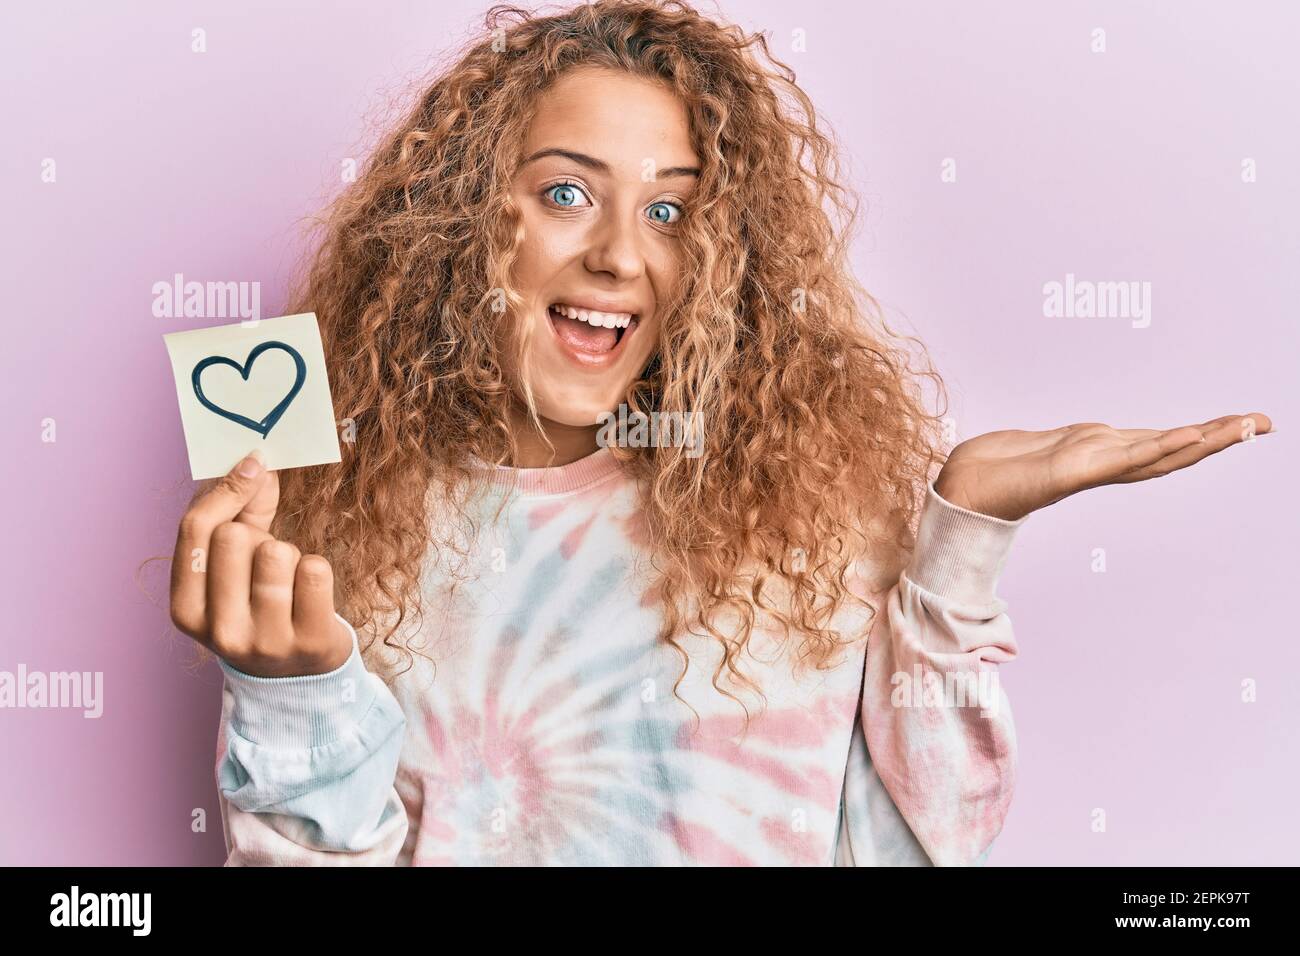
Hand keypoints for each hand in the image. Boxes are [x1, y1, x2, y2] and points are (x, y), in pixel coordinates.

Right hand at [169, 451, 352, 676]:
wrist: (301, 679)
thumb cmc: (263, 608)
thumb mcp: (238, 567)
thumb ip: (243, 514)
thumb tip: (256, 464)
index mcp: (186, 611)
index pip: (195, 531)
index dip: (226, 489)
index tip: (253, 465)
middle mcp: (219, 632)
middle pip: (234, 538)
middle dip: (258, 534)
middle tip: (269, 558)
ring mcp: (264, 643)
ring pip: (276, 554)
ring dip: (289, 554)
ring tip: (290, 581)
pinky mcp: (310, 643)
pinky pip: (316, 571)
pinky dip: (319, 569)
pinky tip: (313, 592)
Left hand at [934, 413, 1273, 521]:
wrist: (961, 489)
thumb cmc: (993, 468)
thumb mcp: (1046, 443)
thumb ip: (1076, 442)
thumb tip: (1100, 436)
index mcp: (1098, 454)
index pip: (1160, 443)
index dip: (1200, 436)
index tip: (1238, 422)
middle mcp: (1102, 461)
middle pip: (1172, 449)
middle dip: (1219, 437)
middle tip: (1264, 422)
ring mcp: (1092, 466)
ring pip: (1158, 452)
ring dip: (1203, 439)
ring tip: (1243, 426)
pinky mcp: (1076, 470)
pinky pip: (1125, 457)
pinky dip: (1161, 447)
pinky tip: (1190, 436)